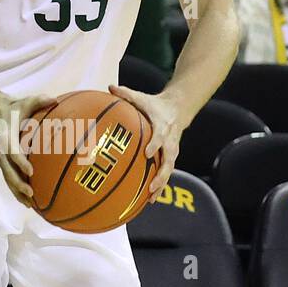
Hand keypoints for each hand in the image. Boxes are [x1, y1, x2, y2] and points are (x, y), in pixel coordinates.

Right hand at [0, 92, 57, 206]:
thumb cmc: (16, 108)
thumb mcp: (26, 101)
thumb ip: (39, 100)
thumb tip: (54, 99)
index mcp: (7, 136)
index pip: (12, 151)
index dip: (20, 161)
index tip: (30, 170)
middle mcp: (2, 150)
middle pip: (8, 170)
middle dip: (17, 183)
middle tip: (31, 192)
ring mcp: (2, 159)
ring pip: (8, 178)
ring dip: (18, 192)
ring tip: (31, 205)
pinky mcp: (6, 164)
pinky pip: (11, 179)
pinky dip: (18, 192)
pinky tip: (30, 204)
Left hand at [109, 84, 182, 201]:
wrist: (178, 109)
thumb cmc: (154, 105)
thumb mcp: (142, 97)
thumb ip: (126, 94)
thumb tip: (109, 87)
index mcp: (162, 127)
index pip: (160, 136)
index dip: (155, 144)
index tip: (148, 153)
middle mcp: (169, 141)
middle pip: (169, 160)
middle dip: (161, 174)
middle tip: (151, 185)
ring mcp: (172, 151)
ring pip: (169, 171)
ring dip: (161, 185)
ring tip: (151, 199)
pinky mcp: (171, 157)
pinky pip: (165, 174)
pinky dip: (159, 186)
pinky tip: (149, 200)